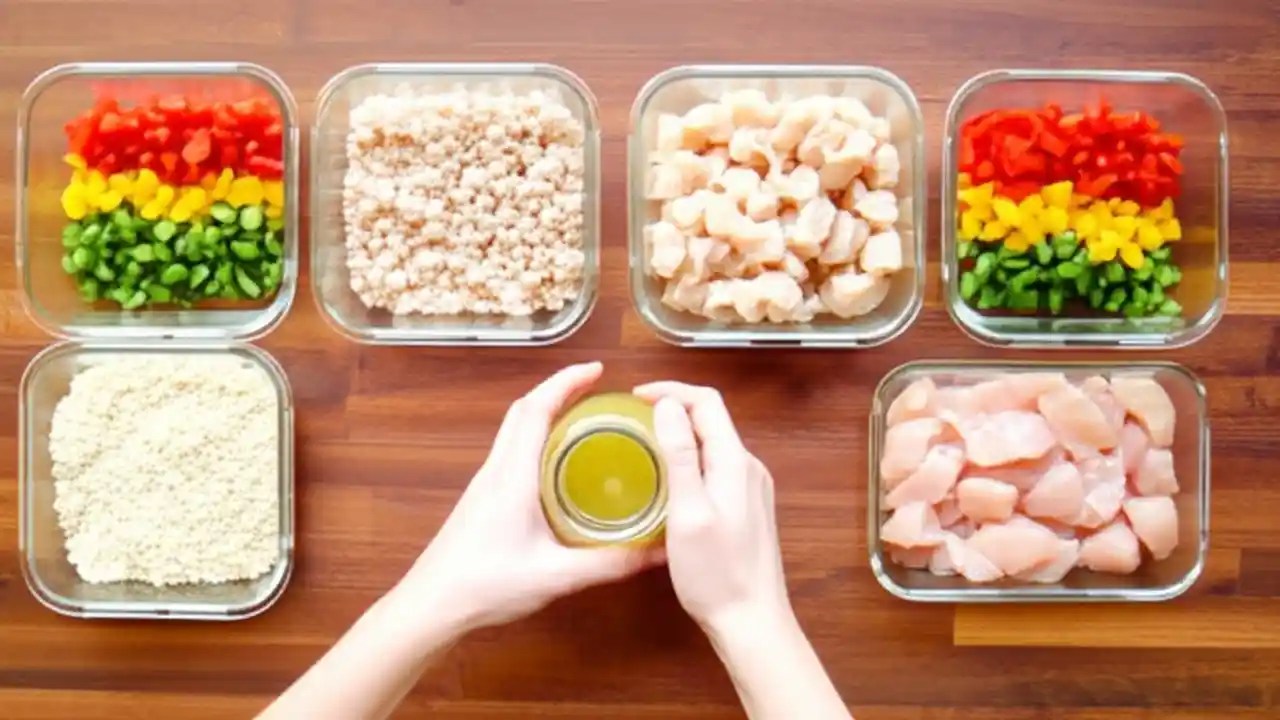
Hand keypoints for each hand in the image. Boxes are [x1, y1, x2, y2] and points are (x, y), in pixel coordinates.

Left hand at [400, 362, 662, 636]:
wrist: (432, 605)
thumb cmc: (485, 586)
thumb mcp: (557, 576)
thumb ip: (609, 563)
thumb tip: (658, 552)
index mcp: (512, 476)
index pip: (536, 409)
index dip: (565, 381)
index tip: (596, 369)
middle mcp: (496, 470)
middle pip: (523, 411)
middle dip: (558, 389)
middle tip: (596, 387)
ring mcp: (485, 483)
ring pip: (514, 430)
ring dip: (545, 411)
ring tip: (584, 416)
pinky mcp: (482, 498)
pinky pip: (511, 452)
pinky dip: (535, 438)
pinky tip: (558, 461)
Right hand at [633, 382, 792, 639]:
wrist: (752, 620)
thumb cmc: (717, 574)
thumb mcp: (688, 512)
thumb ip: (680, 456)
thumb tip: (667, 405)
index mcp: (735, 462)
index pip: (707, 401)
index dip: (670, 390)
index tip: (635, 397)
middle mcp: (748, 468)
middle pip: (711, 419)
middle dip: (673, 408)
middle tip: (633, 419)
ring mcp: (751, 488)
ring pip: (713, 443)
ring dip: (681, 435)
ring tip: (644, 444)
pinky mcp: (747, 507)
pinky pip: (717, 467)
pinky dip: (691, 460)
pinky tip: (668, 480)